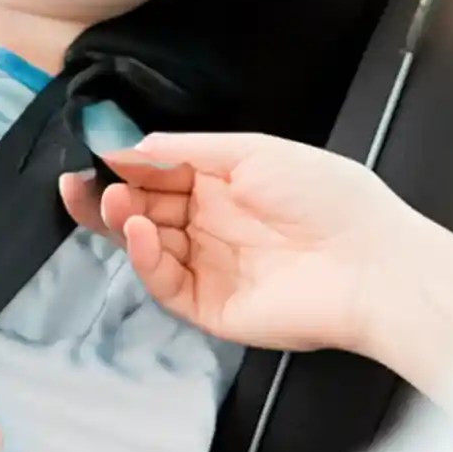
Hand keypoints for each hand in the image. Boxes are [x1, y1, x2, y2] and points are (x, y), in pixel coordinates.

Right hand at [61, 133, 452, 396]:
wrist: (372, 264)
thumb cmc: (331, 201)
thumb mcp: (254, 151)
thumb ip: (187, 148)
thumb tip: (133, 145)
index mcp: (227, 185)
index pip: (162, 173)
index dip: (128, 164)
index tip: (98, 154)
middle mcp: (215, 225)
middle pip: (145, 211)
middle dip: (111, 196)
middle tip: (80, 185)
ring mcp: (210, 266)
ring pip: (147, 246)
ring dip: (123, 223)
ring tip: (111, 202)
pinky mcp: (210, 306)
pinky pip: (165, 282)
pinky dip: (144, 258)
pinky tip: (138, 232)